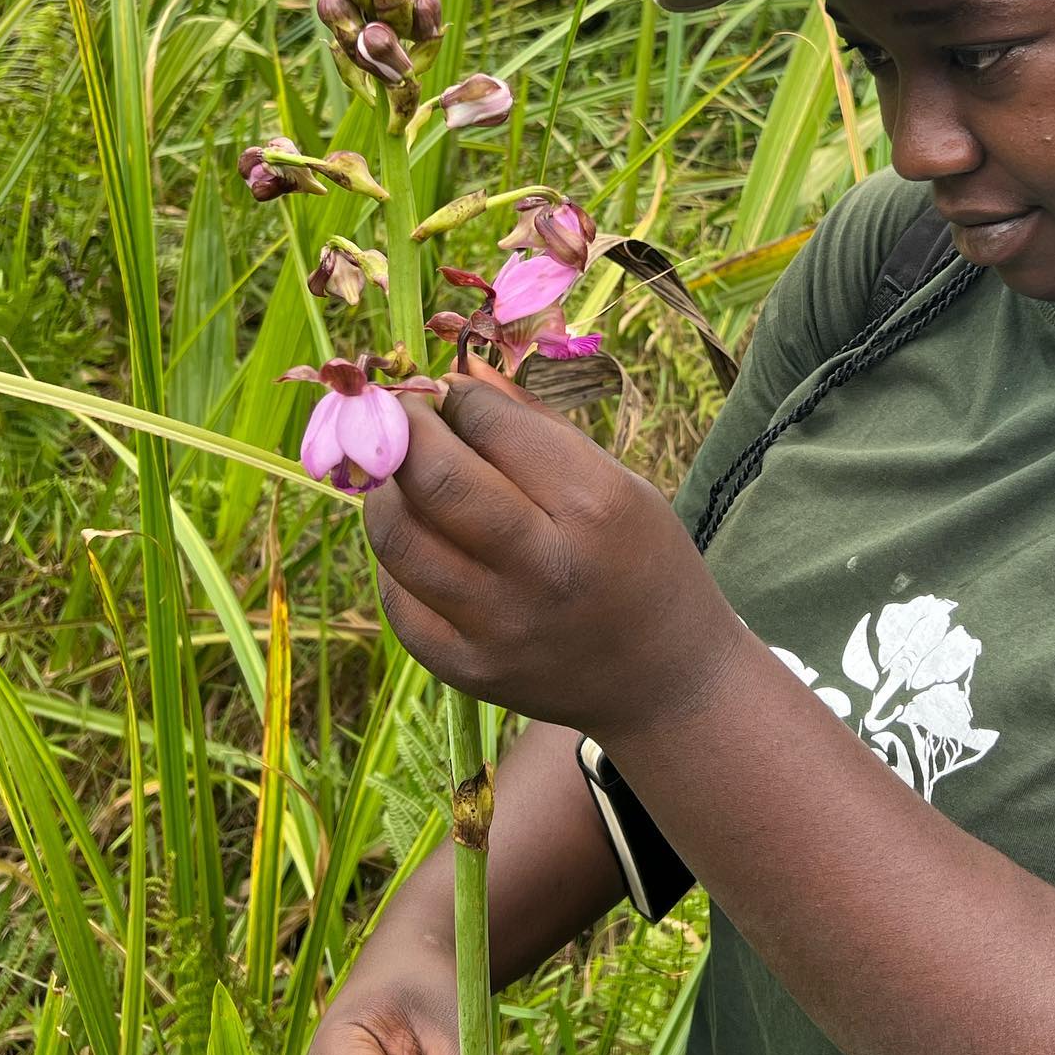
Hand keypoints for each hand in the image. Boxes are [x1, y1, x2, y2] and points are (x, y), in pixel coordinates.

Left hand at [363, 360, 745, 741]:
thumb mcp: (616, 481)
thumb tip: (461, 372)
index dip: (460, 395)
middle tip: (407, 416)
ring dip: (388, 489)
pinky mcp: (466, 670)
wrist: (665, 681)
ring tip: (408, 477)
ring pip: (396, 535)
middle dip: (405, 429)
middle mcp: (540, 569)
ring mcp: (497, 627)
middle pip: (432, 478)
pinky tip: (424, 541)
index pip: (489, 424)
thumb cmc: (642, 560)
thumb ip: (534, 426)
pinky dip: (399, 557)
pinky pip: (397, 597)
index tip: (454, 390)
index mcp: (592, 506)